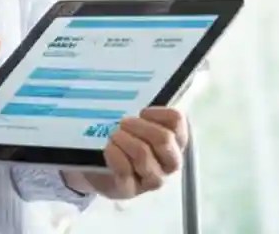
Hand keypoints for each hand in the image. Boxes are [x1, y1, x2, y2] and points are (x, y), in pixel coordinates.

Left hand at [69, 108, 188, 199]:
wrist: (101, 169)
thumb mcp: (138, 124)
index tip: (142, 112)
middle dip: (139, 127)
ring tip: (113, 135)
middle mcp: (169, 163)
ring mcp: (152, 179)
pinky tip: (108, 148)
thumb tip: (142, 88)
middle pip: (163, 139)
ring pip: (143, 154)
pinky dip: (114, 155)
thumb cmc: (125, 141)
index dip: (158, 113)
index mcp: (175, 142)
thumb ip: (145, 112)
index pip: (177, 121)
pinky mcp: (130, 190)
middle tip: (122, 123)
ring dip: (124, 140)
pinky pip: (125, 170)